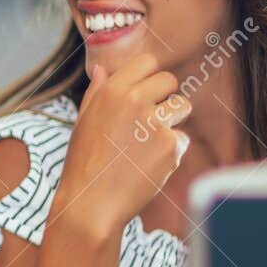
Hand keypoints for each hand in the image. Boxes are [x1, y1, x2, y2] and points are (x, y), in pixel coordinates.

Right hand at [53, 54, 189, 236]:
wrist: (92, 204)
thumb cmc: (84, 164)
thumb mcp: (83, 123)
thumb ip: (96, 93)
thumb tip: (102, 69)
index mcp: (111, 92)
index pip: (147, 62)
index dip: (150, 76)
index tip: (147, 91)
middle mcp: (134, 101)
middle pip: (170, 81)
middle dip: (165, 97)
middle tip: (151, 121)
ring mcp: (154, 123)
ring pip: (183, 106)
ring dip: (173, 121)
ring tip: (150, 144)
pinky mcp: (170, 145)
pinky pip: (182, 139)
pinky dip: (171, 152)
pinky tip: (149, 166)